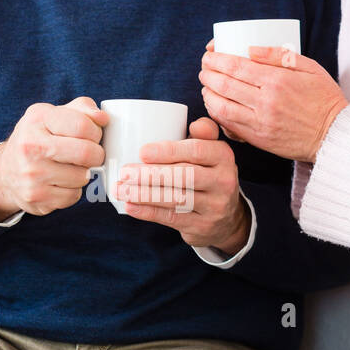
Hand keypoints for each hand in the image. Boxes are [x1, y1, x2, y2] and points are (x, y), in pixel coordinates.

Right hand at [0, 96, 107, 217]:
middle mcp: (31, 146)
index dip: (96, 132)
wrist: (6, 171)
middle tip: (91, 155)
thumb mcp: (53, 115)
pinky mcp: (36, 197)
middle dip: (97, 155)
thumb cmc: (37, 140)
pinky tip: (61, 182)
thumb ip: (82, 109)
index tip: (92, 136)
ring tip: (70, 168)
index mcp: (38, 119)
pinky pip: (73, 196)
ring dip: (84, 174)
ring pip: (83, 177)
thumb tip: (102, 118)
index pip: (83, 125)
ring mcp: (32, 174)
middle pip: (87, 153)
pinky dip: (73, 190)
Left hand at [115, 116, 249, 253]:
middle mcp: (223, 182)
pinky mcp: (202, 226)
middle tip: (125, 172)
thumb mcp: (213, 152)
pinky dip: (148, 212)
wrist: (228, 218)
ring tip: (121, 189)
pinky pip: (172, 218)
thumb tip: (194, 124)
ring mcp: (214, 207)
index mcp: (224, 157)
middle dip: (151, 174)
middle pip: (184, 176)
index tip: (142, 151)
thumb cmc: (209, 174)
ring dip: (144, 194)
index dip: (169, 151)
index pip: (197, 151)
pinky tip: (130, 206)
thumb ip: (204, 134)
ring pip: (176, 199)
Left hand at [199, 41, 347, 162]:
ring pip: (222, 107)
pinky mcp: (259, 139)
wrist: (334, 135)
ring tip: (206, 86)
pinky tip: (214, 105)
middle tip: (204, 68)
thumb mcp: (309, 67)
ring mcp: (261, 122)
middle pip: (224, 85)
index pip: (236, 67)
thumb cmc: (323, 98)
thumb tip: (250, 48)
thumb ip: (279, 55)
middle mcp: (266, 102)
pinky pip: (230, 126)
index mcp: (277, 81)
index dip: (217, 60)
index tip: (209, 55)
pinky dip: (217, 114)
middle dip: (208, 74)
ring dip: (208, 94)